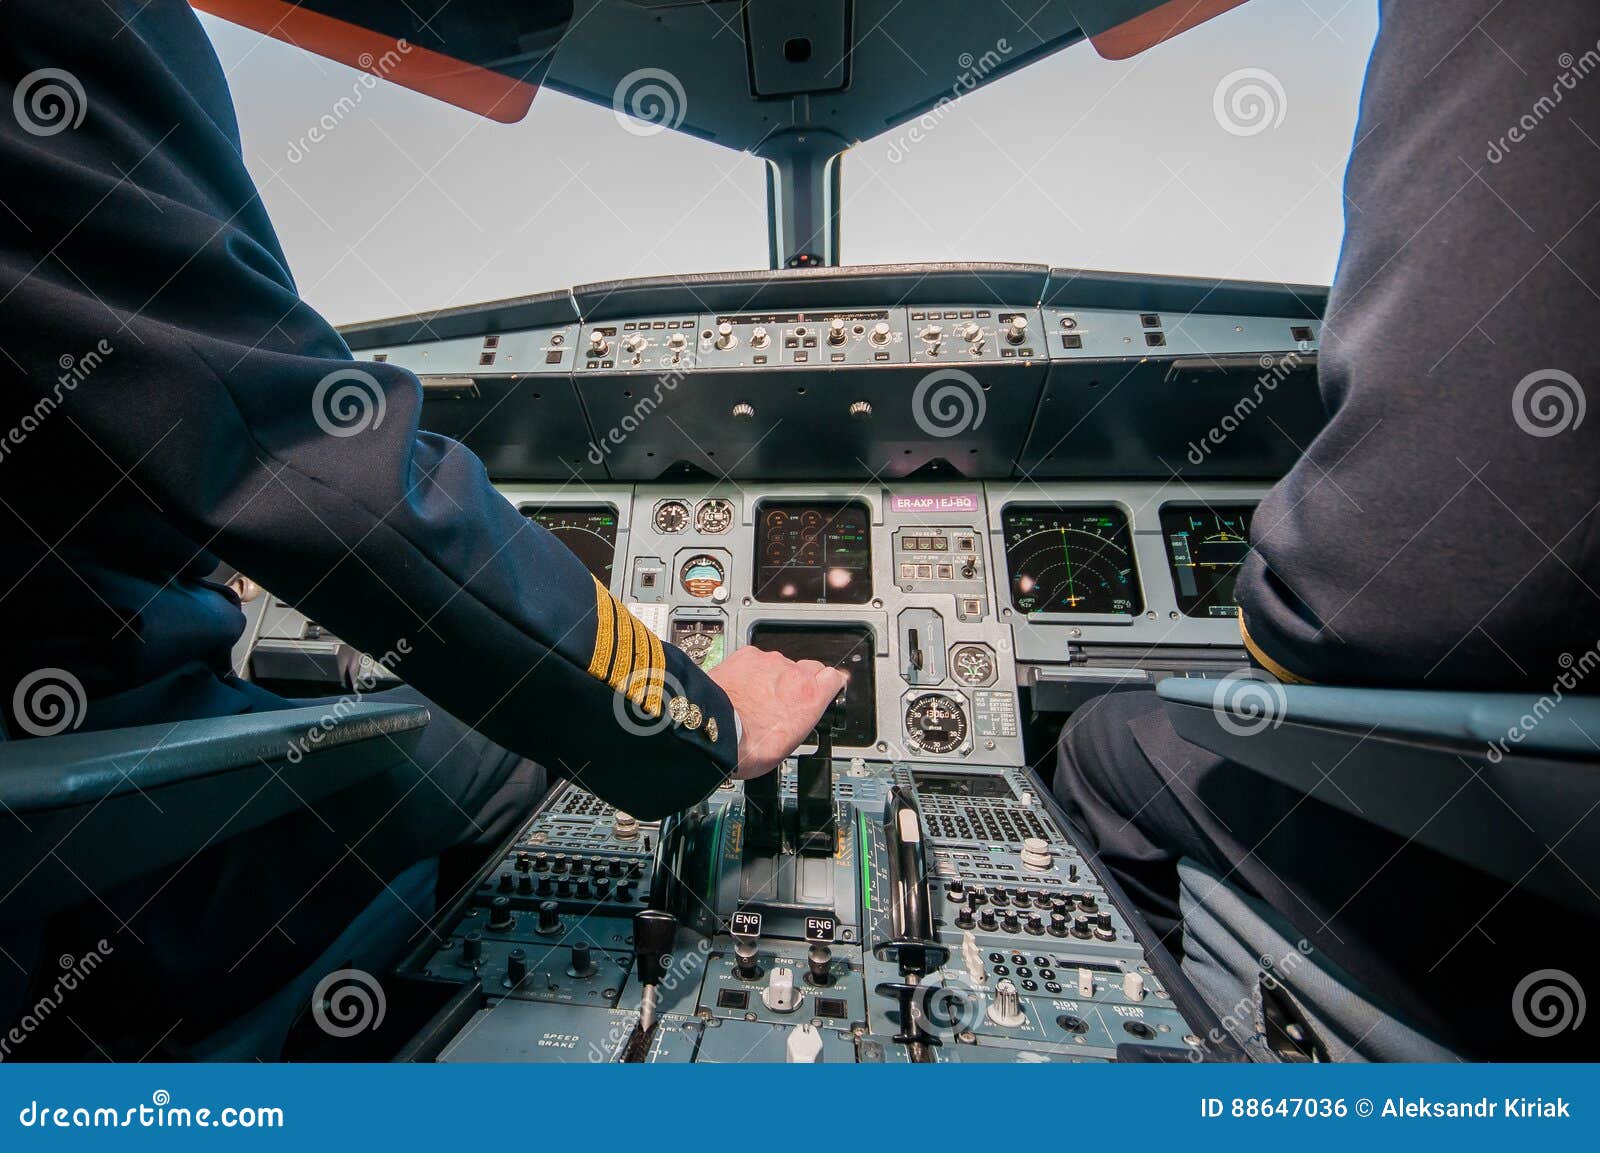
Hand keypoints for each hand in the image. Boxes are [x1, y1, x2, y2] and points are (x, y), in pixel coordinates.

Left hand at [706, 646, 847, 779]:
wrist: (713, 733)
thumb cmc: (748, 745)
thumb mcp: (790, 745)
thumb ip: (802, 720)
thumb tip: (800, 719)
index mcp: (810, 697)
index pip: (834, 677)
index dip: (830, 684)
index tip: (826, 688)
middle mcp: (793, 674)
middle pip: (808, 669)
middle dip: (800, 683)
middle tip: (784, 702)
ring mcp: (769, 662)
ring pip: (780, 665)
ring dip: (774, 678)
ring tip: (757, 699)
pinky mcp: (746, 656)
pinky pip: (756, 660)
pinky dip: (752, 671)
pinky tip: (743, 688)